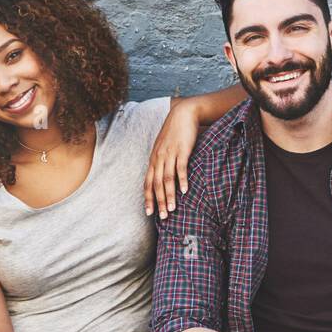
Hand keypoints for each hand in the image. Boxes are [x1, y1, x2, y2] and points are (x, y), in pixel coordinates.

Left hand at [144, 98, 200, 219]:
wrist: (183, 114)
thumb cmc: (174, 132)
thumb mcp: (164, 147)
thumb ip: (163, 161)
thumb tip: (163, 177)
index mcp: (154, 159)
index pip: (148, 182)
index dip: (148, 198)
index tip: (149, 212)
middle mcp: (159, 158)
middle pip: (156, 184)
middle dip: (158, 201)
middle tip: (161, 217)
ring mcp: (170, 154)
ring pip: (167, 179)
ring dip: (169, 195)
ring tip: (172, 209)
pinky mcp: (182, 150)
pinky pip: (180, 168)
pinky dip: (182, 180)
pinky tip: (184, 191)